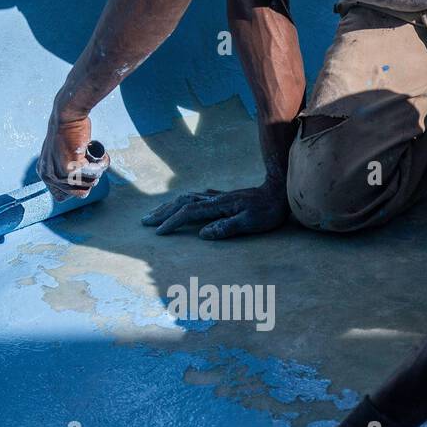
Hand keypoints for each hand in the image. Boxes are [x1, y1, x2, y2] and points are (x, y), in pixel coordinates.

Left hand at [38, 110, 108, 201]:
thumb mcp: (59, 154)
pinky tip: (101, 155)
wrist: (67, 115)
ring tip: (94, 156)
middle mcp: (50, 176)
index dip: (76, 188)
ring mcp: (60, 173)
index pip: (61, 197)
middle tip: (91, 163)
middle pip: (79, 193)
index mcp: (44, 173)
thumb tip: (80, 190)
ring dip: (97, 170)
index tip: (82, 174)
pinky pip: (95, 173)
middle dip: (90, 180)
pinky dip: (102, 164)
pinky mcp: (72, 166)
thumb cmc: (67, 131)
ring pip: (90, 183)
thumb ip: (63, 169)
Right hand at [141, 182, 288, 238]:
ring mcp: (218, 196)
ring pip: (186, 198)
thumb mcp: (251, 222)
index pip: (188, 212)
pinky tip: (182, 203)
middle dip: (162, 212)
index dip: (172, 222)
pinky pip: (197, 197)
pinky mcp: (223, 197)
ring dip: (169, 205)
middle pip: (181, 203)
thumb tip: (203, 234)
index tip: (159, 232)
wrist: (280, 191)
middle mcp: (214, 199)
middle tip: (145, 221)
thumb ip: (227, 228)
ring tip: (156, 213)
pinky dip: (183, 201)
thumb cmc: (268, 210)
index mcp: (218, 206)